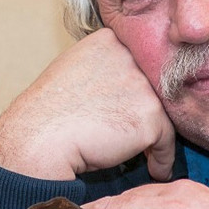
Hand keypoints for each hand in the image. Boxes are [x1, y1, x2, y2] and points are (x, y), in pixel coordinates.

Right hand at [0, 29, 176, 180]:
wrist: (41, 140)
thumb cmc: (50, 112)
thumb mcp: (75, 70)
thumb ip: (105, 68)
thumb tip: (128, 85)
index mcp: (110, 40)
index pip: (138, 61)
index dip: (138, 88)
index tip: (132, 109)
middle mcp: (130, 56)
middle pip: (155, 85)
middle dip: (149, 111)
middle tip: (140, 133)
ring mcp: (142, 84)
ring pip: (164, 112)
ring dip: (155, 135)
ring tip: (145, 154)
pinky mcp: (151, 114)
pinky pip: (167, 140)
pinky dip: (162, 158)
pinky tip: (155, 169)